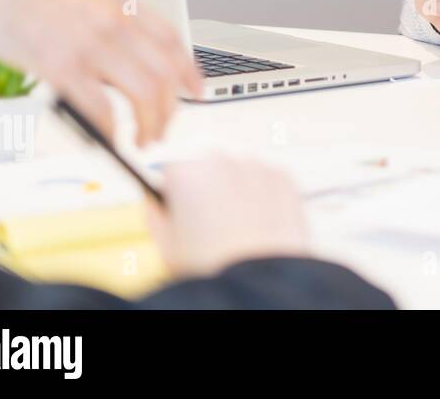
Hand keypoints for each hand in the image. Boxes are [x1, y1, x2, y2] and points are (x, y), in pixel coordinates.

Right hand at [0, 0, 201, 145]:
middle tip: (163, 129)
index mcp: (122, 0)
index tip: (194, 91)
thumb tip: (125, 55)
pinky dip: (111, 131)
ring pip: (145, 95)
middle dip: (170, 110)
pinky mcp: (63, 67)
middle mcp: (116, 21)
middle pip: (165, 74)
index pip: (172, 41)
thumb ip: (109, 18)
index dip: (189, 71)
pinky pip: (102, 109)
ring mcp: (93, 44)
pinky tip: (109, 138)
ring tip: (142, 140)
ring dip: (149, 125)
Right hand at [146, 158, 308, 276]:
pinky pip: (266, 180)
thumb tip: (156, 201)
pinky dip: (263, 195)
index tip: (180, 209)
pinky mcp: (284, 177)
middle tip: (211, 222)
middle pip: (206, 165)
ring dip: (235, 188)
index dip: (174, 192)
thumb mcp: (166, 246)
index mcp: (185, 171)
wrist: (259, 279)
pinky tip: (260, 223)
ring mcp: (256, 165)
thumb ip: (155, 214)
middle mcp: (221, 159)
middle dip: (206, 186)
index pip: (171, 169)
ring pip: (238, 171)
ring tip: (238, 226)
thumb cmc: (210, 266)